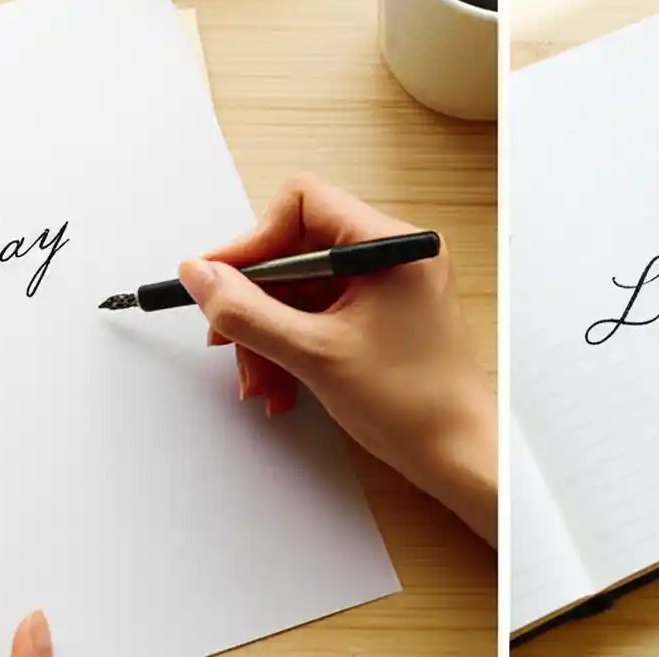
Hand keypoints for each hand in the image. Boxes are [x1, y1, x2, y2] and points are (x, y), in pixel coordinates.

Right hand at [177, 173, 495, 545]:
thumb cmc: (412, 404)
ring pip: (304, 289)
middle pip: (297, 249)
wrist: (458, 455)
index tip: (218, 281)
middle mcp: (395, 254)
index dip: (253, 240)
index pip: (304, 203)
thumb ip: (247, 311)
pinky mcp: (385, 312)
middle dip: (257, 302)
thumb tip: (199, 274)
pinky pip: (323, 312)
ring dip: (270, 335)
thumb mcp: (313, 354)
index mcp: (393, 244)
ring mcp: (391, 284)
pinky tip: (282, 387)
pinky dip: (295, 346)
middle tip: (224, 340)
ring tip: (259, 383)